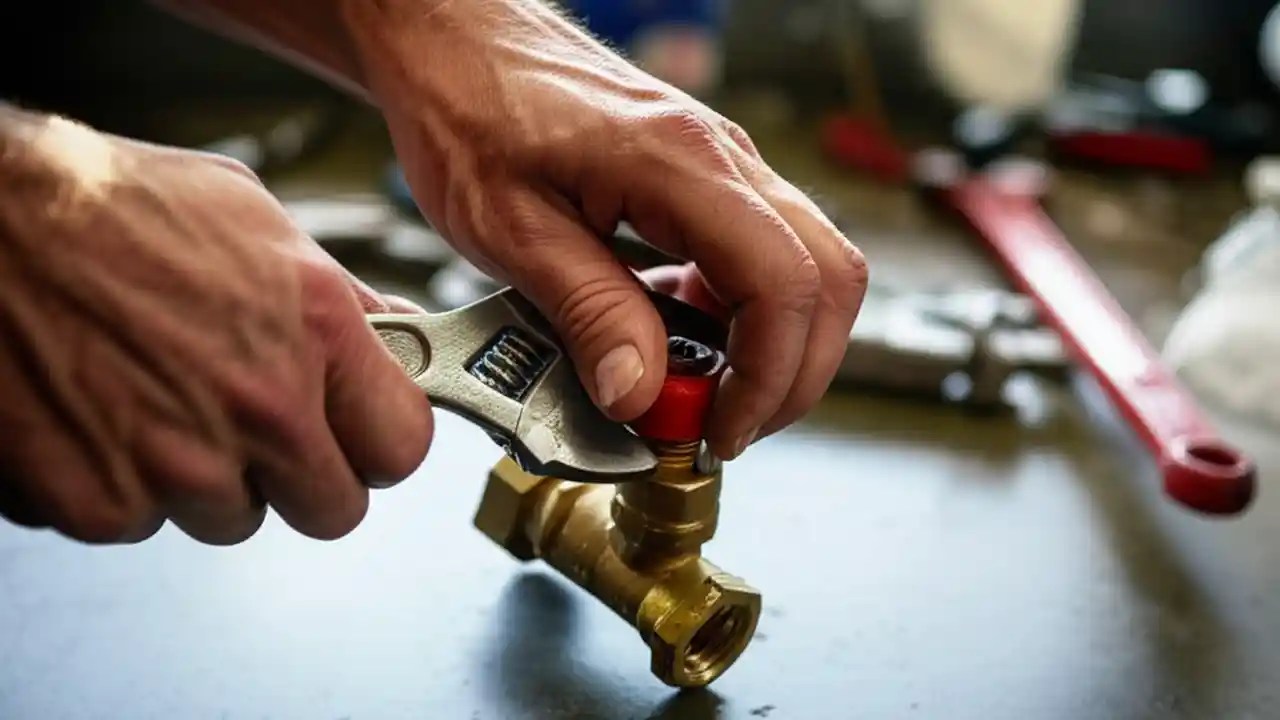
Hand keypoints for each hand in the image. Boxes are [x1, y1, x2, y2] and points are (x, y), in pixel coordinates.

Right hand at [0, 111, 432, 543]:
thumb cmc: (112, 205)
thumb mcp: (259, 223)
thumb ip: (344, 297)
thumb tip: (400, 332)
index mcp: (317, 330)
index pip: (402, 449)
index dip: (378, 442)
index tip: (359, 434)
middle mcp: (261, 406)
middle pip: (331, 509)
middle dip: (301, 475)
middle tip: (257, 427)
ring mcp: (182, 462)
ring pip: (232, 518)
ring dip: (206, 478)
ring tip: (159, 399)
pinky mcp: (102, 501)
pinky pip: (142, 522)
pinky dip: (123, 484)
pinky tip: (101, 416)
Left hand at [344, 0, 867, 459]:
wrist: (460, 43)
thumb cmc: (473, 110)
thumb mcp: (509, 229)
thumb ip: (586, 313)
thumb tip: (639, 397)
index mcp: (681, 163)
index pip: (784, 283)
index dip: (769, 377)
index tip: (717, 431)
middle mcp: (725, 159)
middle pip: (827, 280)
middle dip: (791, 375)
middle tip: (722, 428)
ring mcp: (726, 166)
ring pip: (806, 270)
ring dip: (772, 348)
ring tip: (700, 395)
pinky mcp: (709, 181)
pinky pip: (762, 257)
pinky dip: (741, 317)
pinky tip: (681, 340)